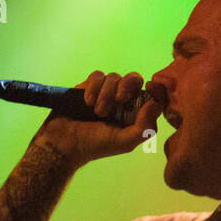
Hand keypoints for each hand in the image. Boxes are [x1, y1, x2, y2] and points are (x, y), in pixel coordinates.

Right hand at [33, 71, 166, 169]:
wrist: (64, 143)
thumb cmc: (96, 145)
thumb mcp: (125, 142)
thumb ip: (145, 128)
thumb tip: (155, 104)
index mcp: (136, 114)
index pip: (153, 94)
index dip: (156, 88)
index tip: (151, 87)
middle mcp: (123, 101)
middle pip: (135, 79)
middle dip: (127, 86)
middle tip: (119, 100)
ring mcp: (105, 92)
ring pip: (114, 76)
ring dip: (106, 93)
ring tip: (97, 112)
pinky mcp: (89, 86)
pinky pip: (97, 75)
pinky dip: (93, 87)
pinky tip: (87, 102)